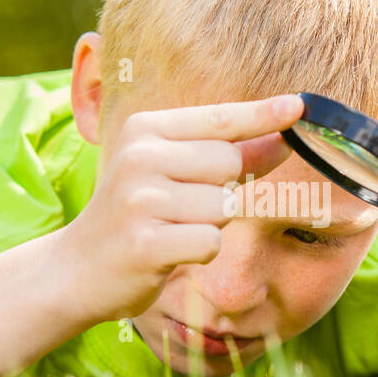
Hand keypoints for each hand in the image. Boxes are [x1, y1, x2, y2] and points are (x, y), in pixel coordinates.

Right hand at [63, 94, 302, 323]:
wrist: (77, 269)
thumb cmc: (137, 217)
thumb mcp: (173, 174)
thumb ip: (228, 155)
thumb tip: (283, 137)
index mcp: (145, 130)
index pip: (219, 119)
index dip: (263, 115)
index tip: (300, 107)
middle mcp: (140, 157)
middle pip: (229, 163)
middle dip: (222, 189)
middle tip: (181, 209)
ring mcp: (140, 200)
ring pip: (223, 206)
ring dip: (210, 225)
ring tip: (170, 231)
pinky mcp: (145, 243)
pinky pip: (210, 241)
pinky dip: (200, 253)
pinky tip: (169, 253)